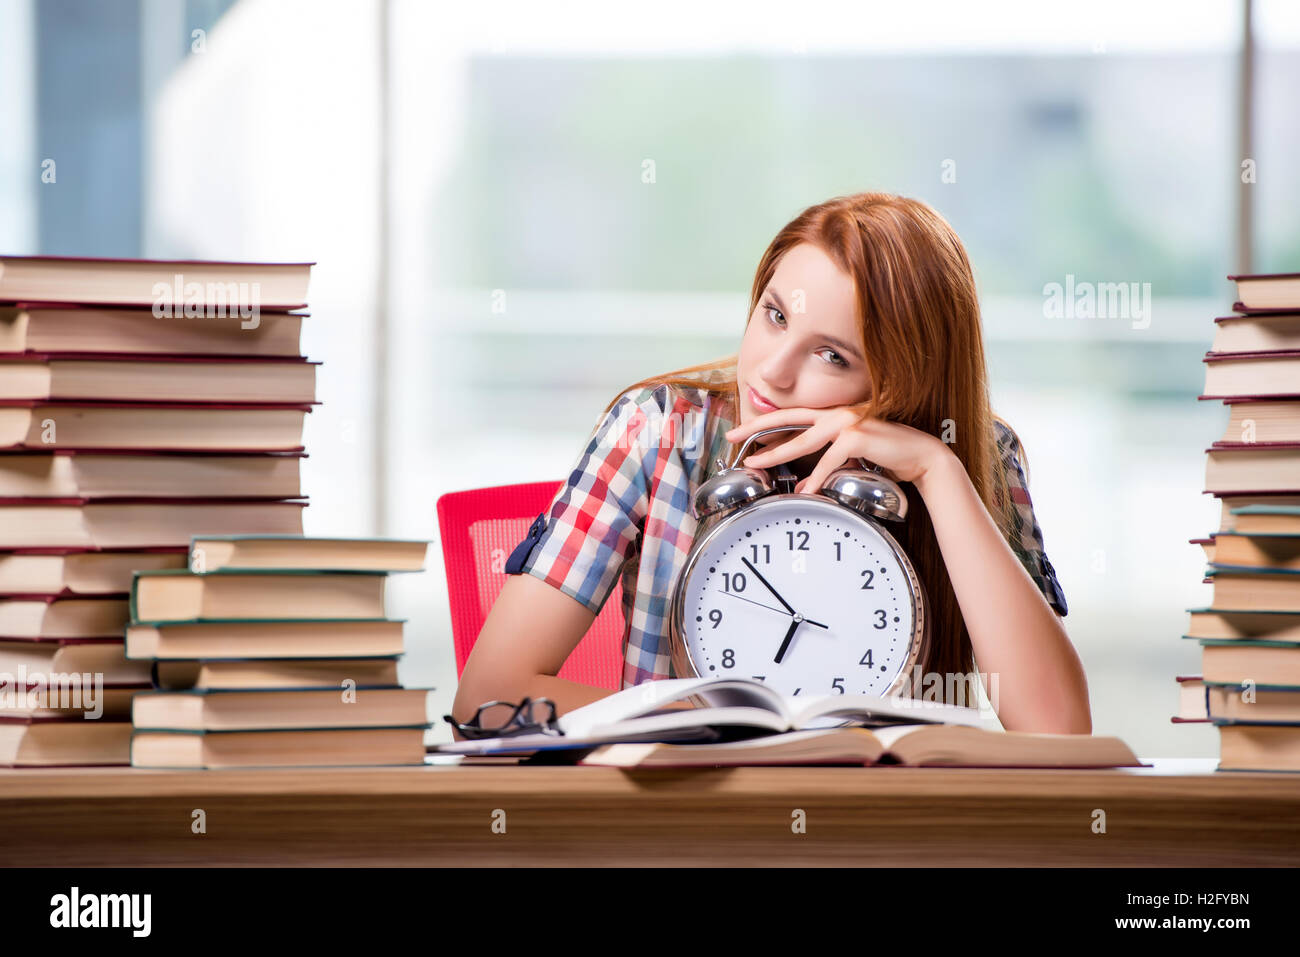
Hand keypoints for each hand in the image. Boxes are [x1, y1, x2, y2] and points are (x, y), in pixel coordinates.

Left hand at [724, 405, 948, 494]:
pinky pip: (828, 461)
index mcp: (833, 415)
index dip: (764, 422)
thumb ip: (828, 459)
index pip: (791, 416)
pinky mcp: (856, 437)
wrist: (920, 456)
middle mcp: (836, 414)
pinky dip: (815, 478)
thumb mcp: (851, 455)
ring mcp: (846, 423)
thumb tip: (805, 482)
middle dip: (756, 428)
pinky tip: (806, 489)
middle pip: (787, 420)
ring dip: (775, 454)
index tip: (741, 431)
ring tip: (756, 464)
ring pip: (801, 440)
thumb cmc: (887, 455)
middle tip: (732, 437)